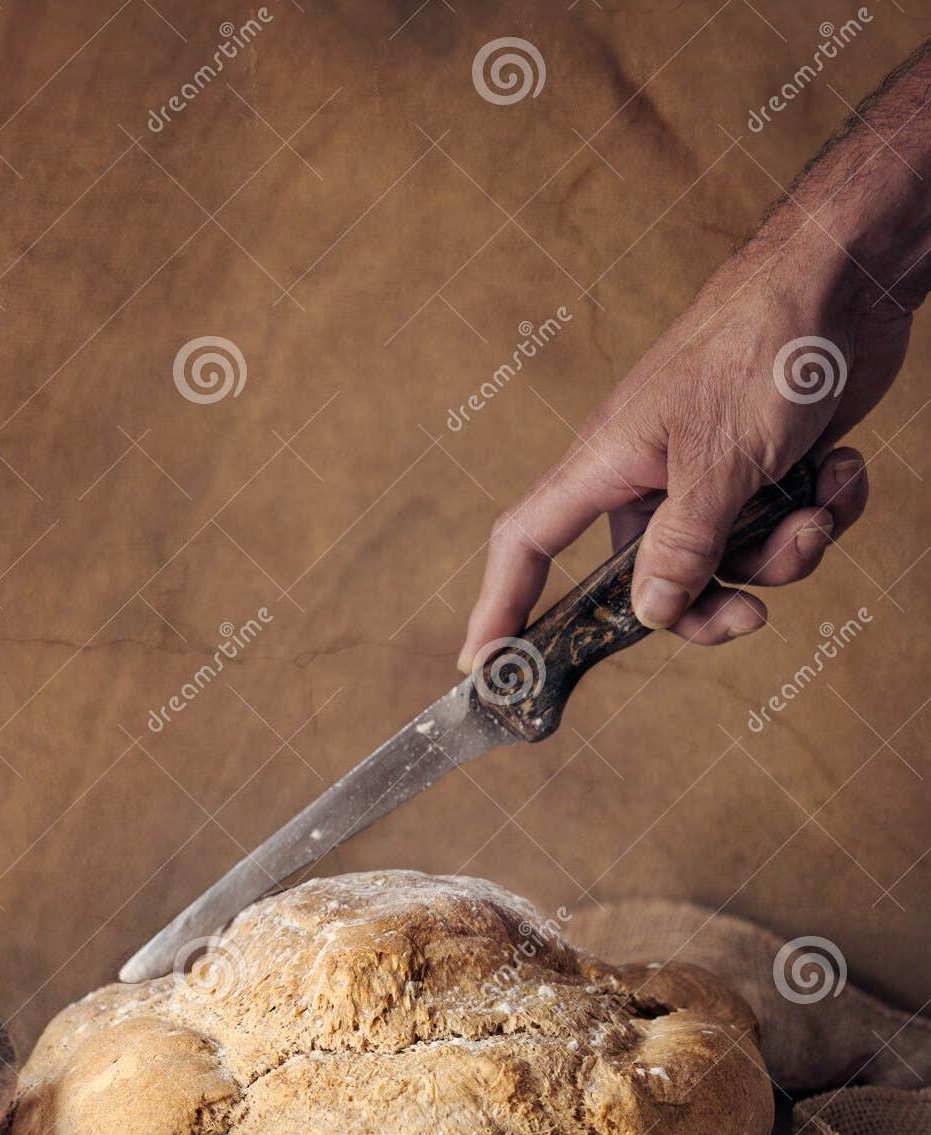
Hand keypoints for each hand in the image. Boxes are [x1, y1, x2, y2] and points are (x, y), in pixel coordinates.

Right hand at [459, 223, 898, 663]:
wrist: (844, 277)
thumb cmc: (760, 346)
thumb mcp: (718, 463)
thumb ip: (681, 548)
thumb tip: (649, 616)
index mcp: (608, 466)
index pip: (528, 544)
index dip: (500, 603)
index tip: (483, 663)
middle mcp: (649, 479)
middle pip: (651, 584)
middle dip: (711, 605)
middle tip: (754, 615)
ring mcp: (710, 477)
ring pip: (731, 563)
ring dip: (784, 551)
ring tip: (816, 507)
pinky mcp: (767, 469)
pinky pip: (783, 527)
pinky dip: (819, 508)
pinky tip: (837, 469)